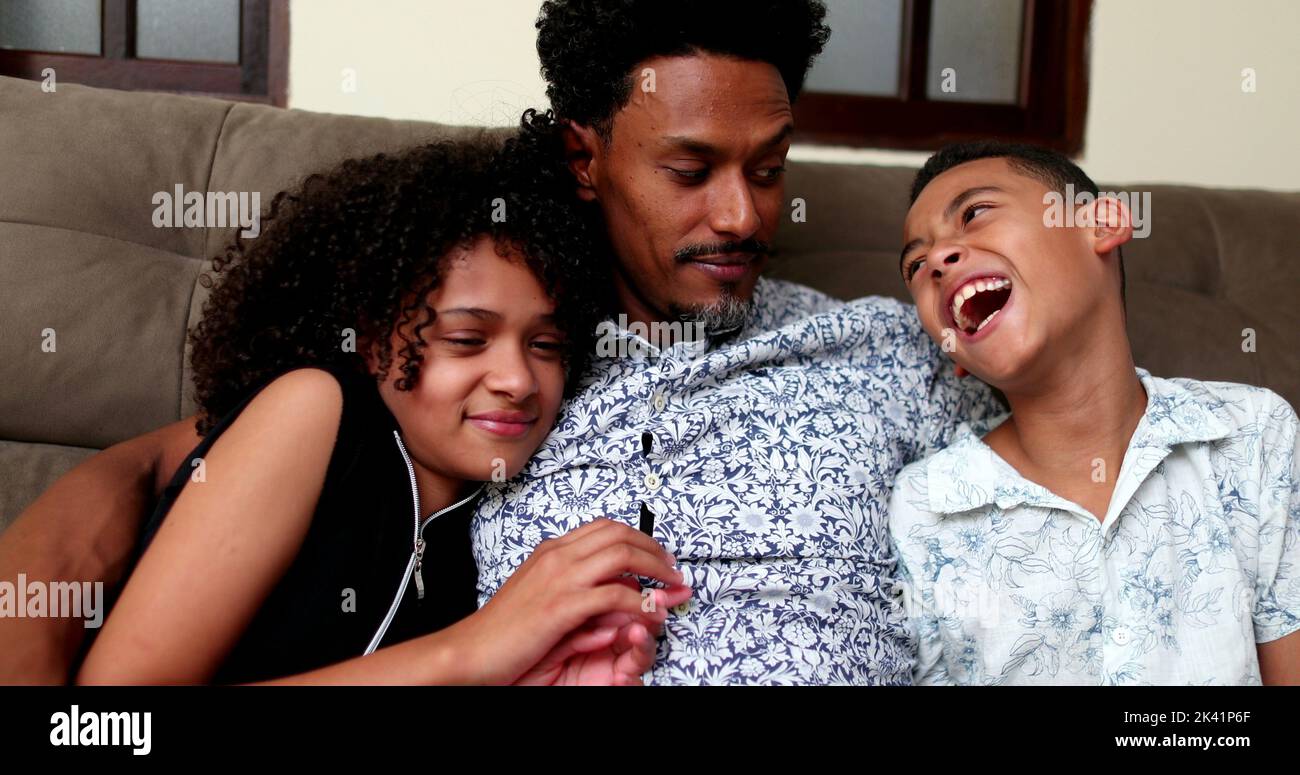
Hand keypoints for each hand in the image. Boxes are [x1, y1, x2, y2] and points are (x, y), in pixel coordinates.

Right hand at [452, 518, 689, 683]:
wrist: (471, 650)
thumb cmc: (504, 628)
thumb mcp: (538, 591)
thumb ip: (570, 580)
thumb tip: (608, 580)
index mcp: (552, 549)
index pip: (606, 527)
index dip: (639, 538)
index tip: (658, 557)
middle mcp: (558, 556)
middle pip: (620, 535)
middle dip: (655, 549)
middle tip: (674, 570)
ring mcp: (561, 579)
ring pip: (624, 556)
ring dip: (656, 570)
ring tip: (673, 588)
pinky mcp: (564, 607)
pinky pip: (616, 595)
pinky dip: (641, 602)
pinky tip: (652, 612)